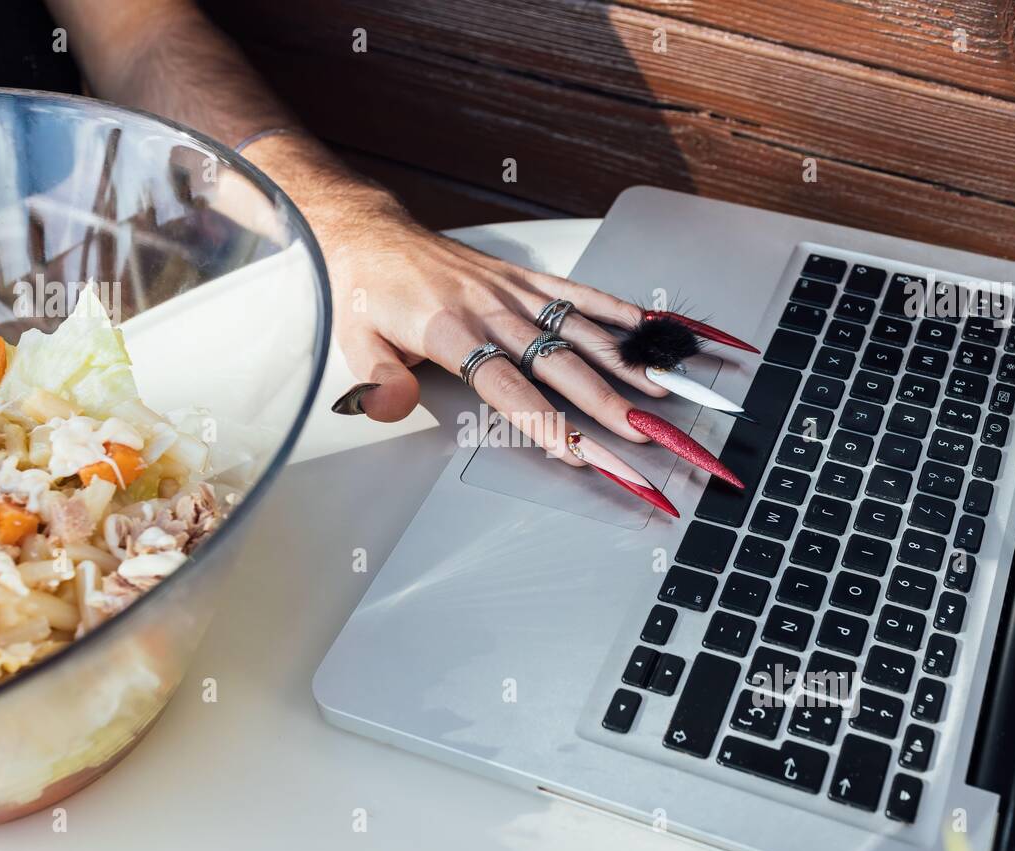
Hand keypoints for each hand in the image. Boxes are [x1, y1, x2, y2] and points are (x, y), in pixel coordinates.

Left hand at [309, 189, 670, 456]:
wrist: (374, 236)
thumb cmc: (367, 294)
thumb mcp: (355, 343)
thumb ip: (380, 382)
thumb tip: (393, 406)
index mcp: (449, 331)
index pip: (506, 387)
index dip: (544, 421)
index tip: (576, 451)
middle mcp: (489, 309)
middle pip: (557, 364)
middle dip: (603, 402)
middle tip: (640, 433)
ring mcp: (510, 291)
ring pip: (576, 330)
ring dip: (621, 362)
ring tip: (659, 389)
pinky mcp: (522, 278)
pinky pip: (575, 293)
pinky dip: (613, 309)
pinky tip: (647, 326)